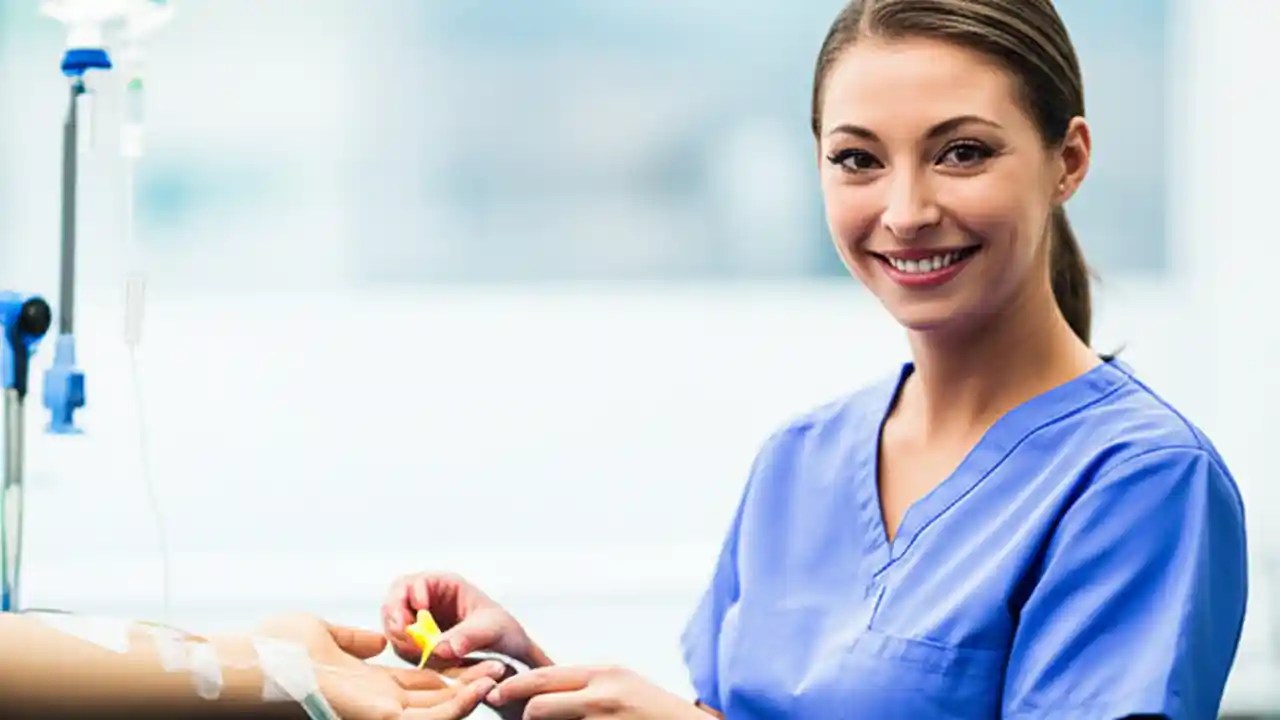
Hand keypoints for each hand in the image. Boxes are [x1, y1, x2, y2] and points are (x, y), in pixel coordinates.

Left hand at [255, 613, 505, 719]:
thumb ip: (354, 640)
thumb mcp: (323, 635)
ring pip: (437, 713)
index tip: (474, 660)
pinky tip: (477, 688)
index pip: (416, 686)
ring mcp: (377, 714)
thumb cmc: (272, 652)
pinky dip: (456, 706)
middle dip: (467, 687)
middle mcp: (375, 703)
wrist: (252, 664)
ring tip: (497, 677)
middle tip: (500, 670)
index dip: (446, 674)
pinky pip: (428, 717)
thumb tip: (379, 638)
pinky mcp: (378, 719)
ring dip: (469, 696)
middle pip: (434, 700)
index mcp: (365, 686)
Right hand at [382, 572, 548, 668]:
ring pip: (394, 625)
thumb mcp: (492, 629)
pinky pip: (402, 644)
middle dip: (396, 619)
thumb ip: (468, 636)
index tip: (420, 610)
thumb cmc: (503, 629)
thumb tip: (440, 648)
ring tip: (419, 652)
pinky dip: (407, 652)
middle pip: (394, 602)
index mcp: (445, 585)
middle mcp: (427, 599)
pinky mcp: (417, 641)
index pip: (413, 582)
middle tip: (406, 636)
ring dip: (400, 638)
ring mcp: (419, 621)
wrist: (508, 650)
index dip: (410, 595)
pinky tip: (425, 660)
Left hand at [486, 665, 703, 718]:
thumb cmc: (656, 713)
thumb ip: (588, 685)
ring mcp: (605, 718)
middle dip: (516, 712)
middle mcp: (602, 693)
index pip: (544, 676)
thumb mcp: (624, 686)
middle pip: (538, 703)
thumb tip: (544, 693)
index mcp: (603, 673)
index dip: (514, 686)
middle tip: (500, 710)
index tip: (494, 693)